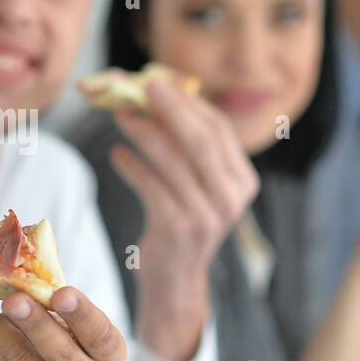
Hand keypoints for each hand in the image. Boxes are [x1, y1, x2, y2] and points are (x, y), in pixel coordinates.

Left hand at [0, 280, 125, 360]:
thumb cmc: (44, 357)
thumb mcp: (60, 331)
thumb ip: (46, 303)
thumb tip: (5, 261)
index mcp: (108, 357)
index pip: (100, 334)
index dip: (81, 314)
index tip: (61, 293)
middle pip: (58, 353)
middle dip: (32, 321)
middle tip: (11, 298)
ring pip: (15, 358)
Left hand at [107, 77, 259, 358]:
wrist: (175, 280)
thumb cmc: (180, 220)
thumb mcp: (194, 184)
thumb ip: (185, 147)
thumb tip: (156, 96)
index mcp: (242, 180)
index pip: (218, 129)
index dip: (188, 101)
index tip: (158, 80)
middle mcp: (231, 196)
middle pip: (201, 139)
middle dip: (169, 108)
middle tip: (139, 88)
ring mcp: (207, 214)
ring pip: (173, 160)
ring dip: (144, 132)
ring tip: (119, 117)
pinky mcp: (178, 229)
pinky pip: (151, 186)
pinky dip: (132, 165)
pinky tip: (117, 154)